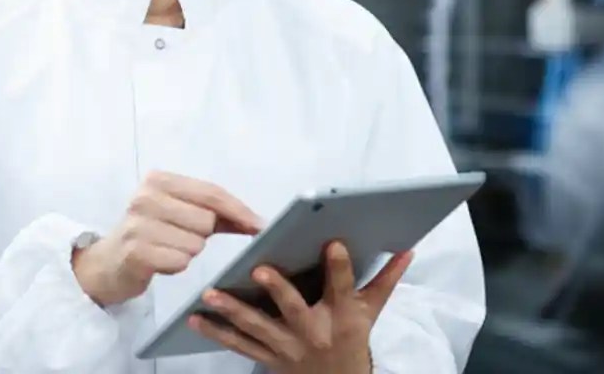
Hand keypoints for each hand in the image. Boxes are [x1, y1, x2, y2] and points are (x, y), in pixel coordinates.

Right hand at [73, 170, 262, 307]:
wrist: (108, 263)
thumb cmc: (152, 234)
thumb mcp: (181, 214)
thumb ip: (218, 214)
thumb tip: (258, 222)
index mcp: (158, 180)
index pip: (210, 192)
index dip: (238, 209)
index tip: (259, 225)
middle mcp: (145, 197)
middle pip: (206, 220)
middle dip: (202, 234)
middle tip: (180, 237)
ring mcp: (138, 224)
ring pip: (195, 243)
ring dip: (188, 252)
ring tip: (167, 249)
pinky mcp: (136, 251)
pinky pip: (180, 261)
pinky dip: (176, 265)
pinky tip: (160, 261)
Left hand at [187, 242, 412, 373]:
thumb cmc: (353, 341)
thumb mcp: (372, 313)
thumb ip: (386, 279)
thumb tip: (407, 250)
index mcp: (342, 317)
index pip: (343, 287)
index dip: (339, 266)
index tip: (333, 243)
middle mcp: (314, 333)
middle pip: (294, 309)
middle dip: (277, 290)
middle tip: (259, 270)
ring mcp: (288, 348)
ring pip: (257, 328)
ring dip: (232, 311)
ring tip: (211, 293)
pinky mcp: (268, 359)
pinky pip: (239, 345)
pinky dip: (216, 332)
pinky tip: (196, 317)